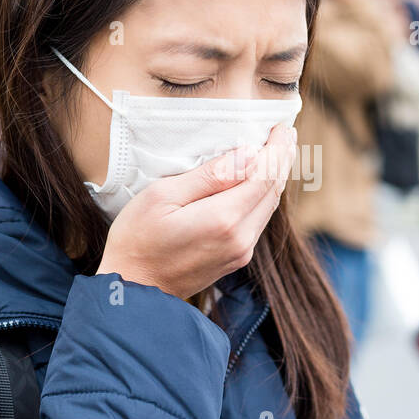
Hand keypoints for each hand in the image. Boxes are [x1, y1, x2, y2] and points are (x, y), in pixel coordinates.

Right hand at [97, 122, 296, 300]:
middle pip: (273, 190)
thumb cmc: (138, 239)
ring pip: (268, 207)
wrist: (133, 292)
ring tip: (278, 151)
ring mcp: (240, 252)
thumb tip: (249, 155)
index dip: (277, 148)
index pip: (265, 175)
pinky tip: (259, 182)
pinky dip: (263, 196)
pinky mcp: (235, 259)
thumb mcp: (163, 196)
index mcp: (224, 218)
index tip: (282, 126)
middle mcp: (241, 238)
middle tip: (285, 133)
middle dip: (281, 159)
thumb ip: (209, 176)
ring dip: (274, 177)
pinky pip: (258, 220)